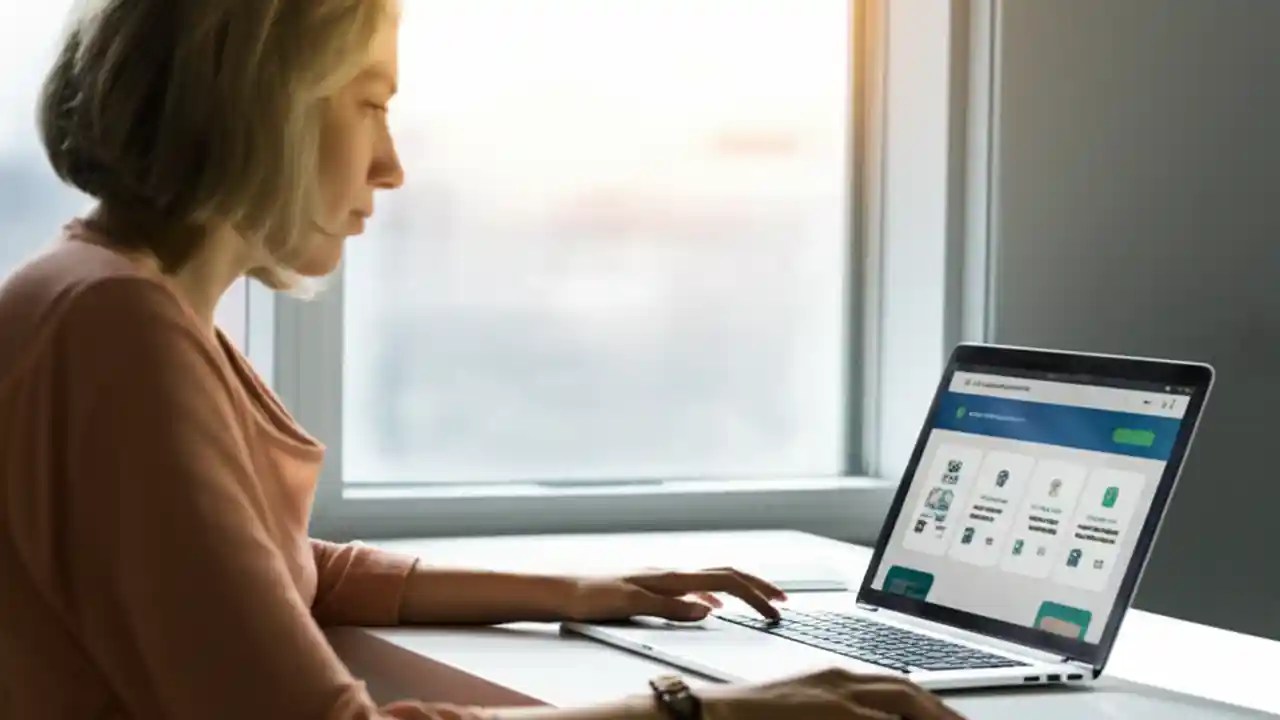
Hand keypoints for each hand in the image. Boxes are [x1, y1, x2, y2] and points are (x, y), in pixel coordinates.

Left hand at [564, 567, 787, 622]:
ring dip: (738, 590)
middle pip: (724, 576)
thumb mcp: (632, 604)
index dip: (755, 593)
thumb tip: (707, 611)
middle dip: (756, 587)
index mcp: (670, 576)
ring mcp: (661, 580)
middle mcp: (668, 574)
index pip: (724, 581)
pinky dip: (712, 597)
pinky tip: (710, 609)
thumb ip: (670, 607)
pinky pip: (692, 589)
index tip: (776, 609)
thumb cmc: (589, 595)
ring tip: (756, 602)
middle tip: (781, 602)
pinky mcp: (651, 588)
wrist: (560, 590)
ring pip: (710, 581)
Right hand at [699, 667, 966, 719]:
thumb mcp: (808, 710)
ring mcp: (835, 694)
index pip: (898, 687)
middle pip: (907, 688)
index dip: (931, 705)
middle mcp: (841, 679)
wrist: (712, 714)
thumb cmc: (755, 718)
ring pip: (900, 697)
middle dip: (942, 710)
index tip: (951, 719)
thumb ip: (842, 711)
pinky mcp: (829, 710)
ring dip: (931, 713)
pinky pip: (875, 717)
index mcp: (837, 678)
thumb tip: (878, 718)